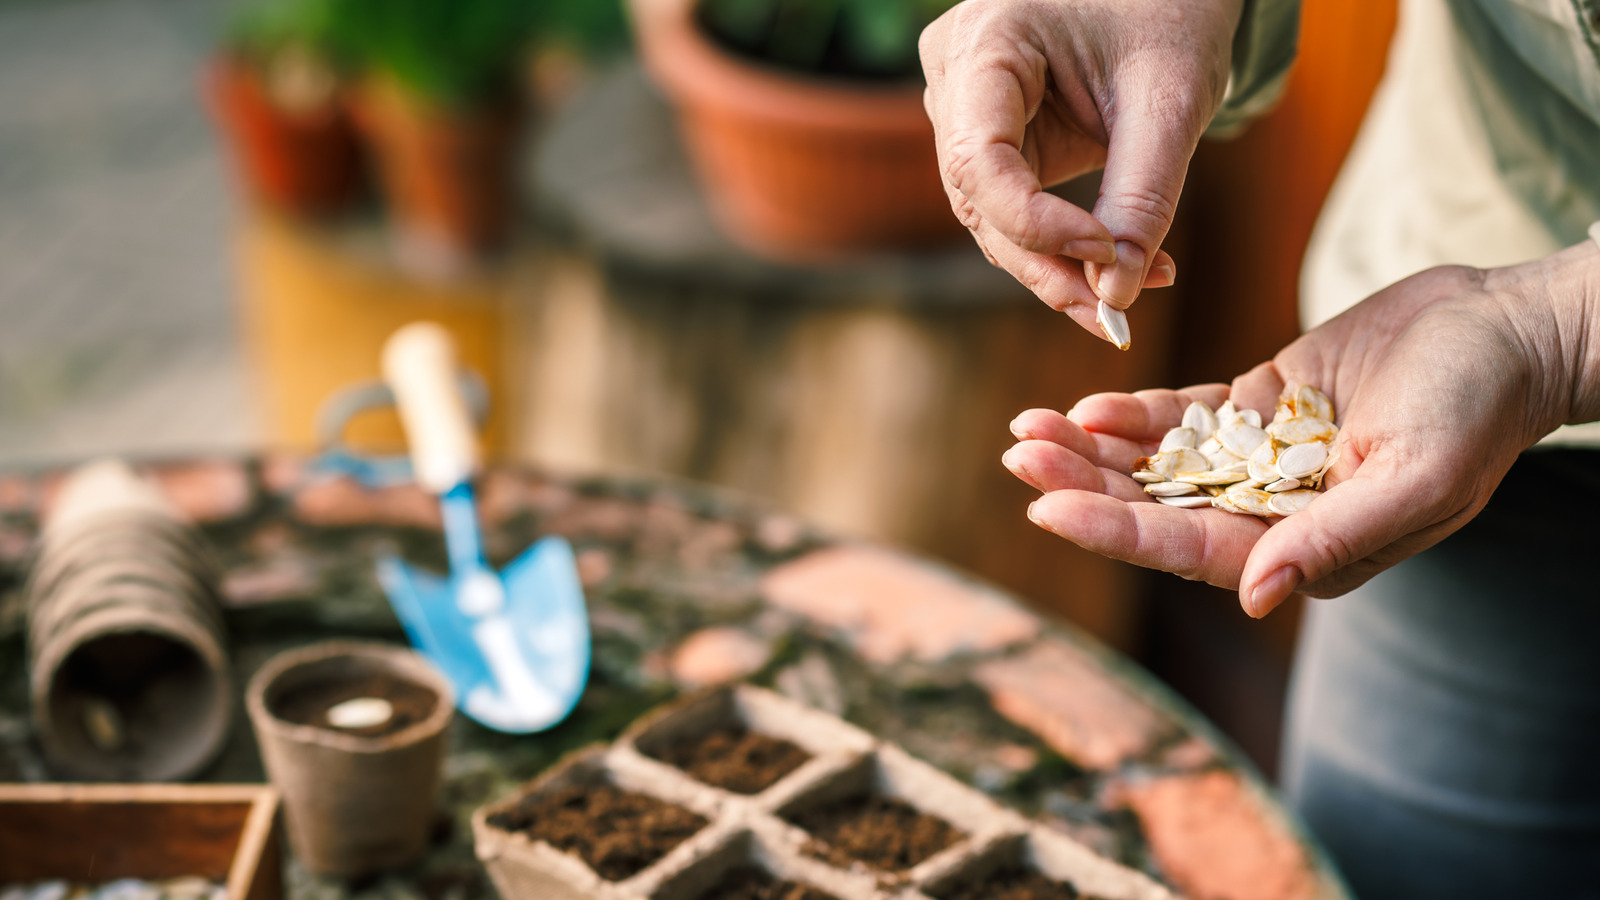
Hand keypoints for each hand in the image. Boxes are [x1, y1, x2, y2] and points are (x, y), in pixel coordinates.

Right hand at [919, 0, 1240, 339]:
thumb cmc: (1171, 8)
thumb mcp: (1172, 97)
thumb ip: (1143, 193)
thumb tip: (1113, 293)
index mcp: (984, 42)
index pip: (977, 159)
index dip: (1033, 222)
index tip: (1105, 251)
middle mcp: (956, 77)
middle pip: (980, 199)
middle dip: (1048, 263)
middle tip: (1114, 316)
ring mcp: (967, 110)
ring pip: (992, 216)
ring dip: (1058, 266)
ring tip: (1131, 293)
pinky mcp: (994, 138)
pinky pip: (1014, 207)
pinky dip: (1064, 244)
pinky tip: (1122, 266)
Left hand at [1001, 251, 1599, 615]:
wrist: (1505, 332)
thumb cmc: (1477, 411)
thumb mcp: (1415, 479)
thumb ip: (1333, 538)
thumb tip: (1250, 595)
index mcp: (1304, 548)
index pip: (1189, 546)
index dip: (1114, 531)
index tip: (1045, 510)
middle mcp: (1271, 512)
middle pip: (1155, 505)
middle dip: (1083, 485)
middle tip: (1018, 457)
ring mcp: (1259, 457)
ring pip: (1157, 462)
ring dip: (1092, 450)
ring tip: (1028, 429)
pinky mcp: (1260, 403)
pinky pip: (1183, 415)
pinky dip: (1135, 414)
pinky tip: (1087, 406)